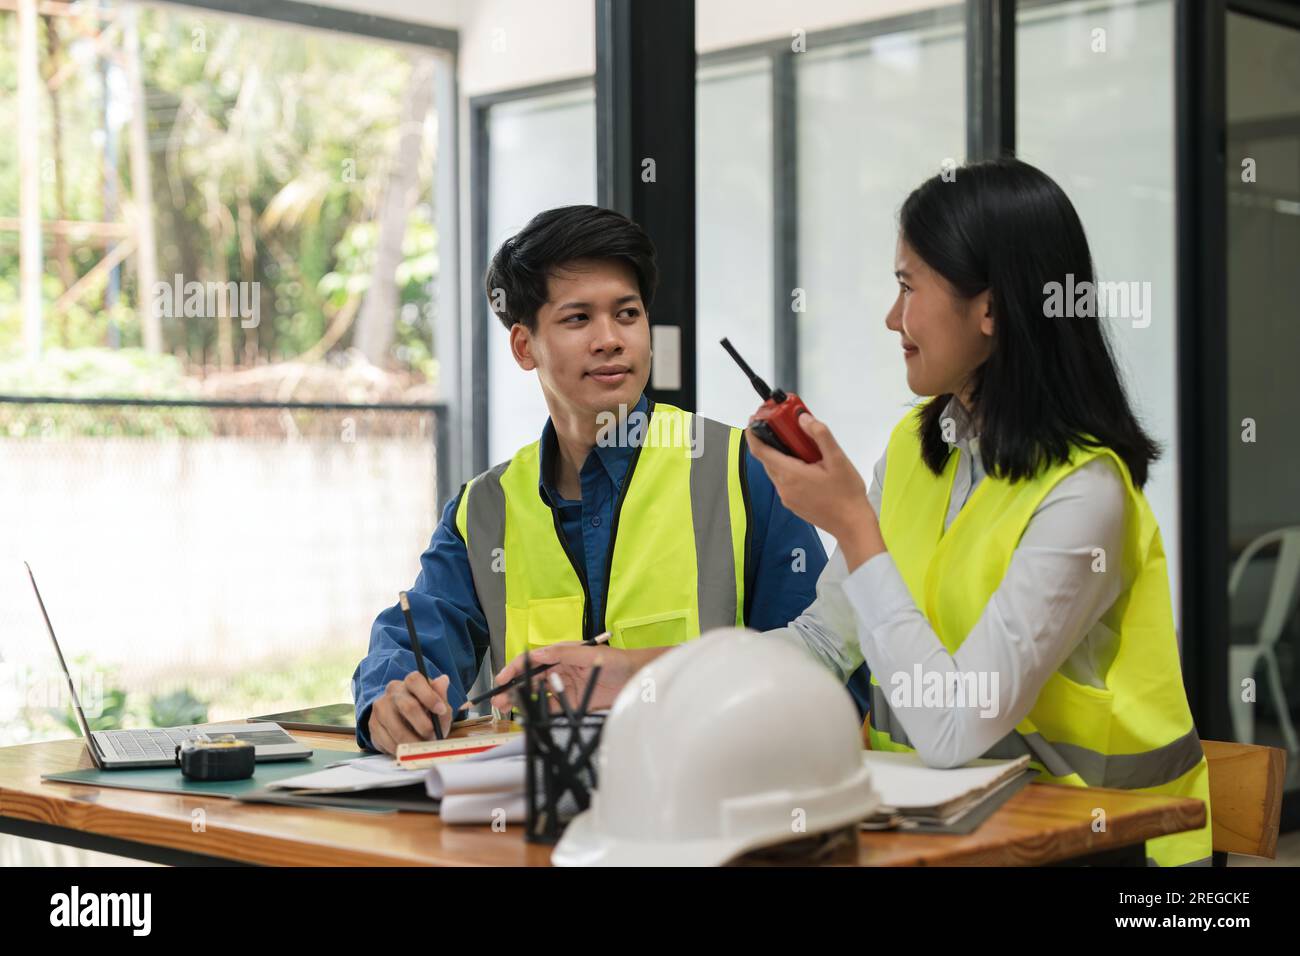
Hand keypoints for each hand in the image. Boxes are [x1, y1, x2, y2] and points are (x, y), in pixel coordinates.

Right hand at [367, 672, 451, 753]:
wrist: (405, 724)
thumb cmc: (426, 713)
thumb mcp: (438, 705)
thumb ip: (441, 697)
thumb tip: (443, 680)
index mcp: (411, 682)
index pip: (415, 681)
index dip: (429, 695)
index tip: (441, 710)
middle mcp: (393, 691)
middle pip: (408, 707)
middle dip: (424, 726)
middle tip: (433, 738)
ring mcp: (381, 707)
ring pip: (397, 729)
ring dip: (413, 743)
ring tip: (423, 748)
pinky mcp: (373, 724)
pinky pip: (388, 741)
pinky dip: (402, 750)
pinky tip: (409, 750)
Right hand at [490, 644, 662, 713]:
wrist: (636, 680)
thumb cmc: (615, 661)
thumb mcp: (588, 654)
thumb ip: (563, 653)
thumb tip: (537, 653)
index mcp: (560, 655)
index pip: (531, 661)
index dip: (514, 669)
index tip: (501, 679)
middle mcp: (558, 670)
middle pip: (529, 679)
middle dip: (512, 688)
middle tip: (498, 700)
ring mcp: (563, 687)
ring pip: (536, 694)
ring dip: (520, 700)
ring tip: (506, 708)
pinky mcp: (571, 703)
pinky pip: (550, 708)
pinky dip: (537, 712)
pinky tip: (527, 715)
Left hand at [745, 413, 885, 570]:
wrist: (852, 525)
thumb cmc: (846, 494)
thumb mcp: (837, 459)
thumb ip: (819, 435)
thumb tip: (803, 418)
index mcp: (790, 474)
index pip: (760, 452)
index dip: (753, 435)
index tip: (753, 422)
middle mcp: (783, 487)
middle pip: (767, 460)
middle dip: (769, 442)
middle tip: (781, 426)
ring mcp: (787, 497)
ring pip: (775, 471)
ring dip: (779, 455)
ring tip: (795, 443)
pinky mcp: (793, 504)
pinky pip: (783, 481)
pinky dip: (787, 469)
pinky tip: (804, 464)